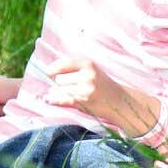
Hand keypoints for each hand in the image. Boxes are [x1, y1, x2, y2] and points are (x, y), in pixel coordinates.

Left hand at [41, 57, 157, 133]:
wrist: (119, 101)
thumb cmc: (103, 84)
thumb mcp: (92, 70)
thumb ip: (73, 68)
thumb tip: (47, 71)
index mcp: (89, 64)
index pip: (63, 64)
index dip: (52, 69)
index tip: (48, 72)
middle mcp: (87, 76)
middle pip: (59, 79)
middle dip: (60, 83)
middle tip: (70, 86)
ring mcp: (85, 90)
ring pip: (59, 90)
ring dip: (60, 93)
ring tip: (71, 94)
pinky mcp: (83, 103)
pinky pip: (62, 100)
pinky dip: (54, 100)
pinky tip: (48, 100)